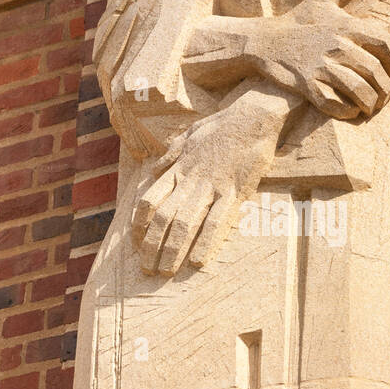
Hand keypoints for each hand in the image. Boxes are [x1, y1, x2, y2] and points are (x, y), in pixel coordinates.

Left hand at [131, 85, 294, 275]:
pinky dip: (206, 243)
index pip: (149, 199)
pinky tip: (197, 261)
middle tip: (147, 268)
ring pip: (186, 223)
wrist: (253, 117)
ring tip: (165, 272)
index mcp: (178, 168)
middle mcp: (190, 180)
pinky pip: (217, 222)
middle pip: (164, 217)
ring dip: (173, 250)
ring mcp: (212, 186)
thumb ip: (170, 154)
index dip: (140, 224)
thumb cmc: (222, 126)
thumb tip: (153, 170)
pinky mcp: (235, 192)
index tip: (136, 242)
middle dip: (152, 245)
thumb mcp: (188, 134)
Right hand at [185, 5, 389, 119]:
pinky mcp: (307, 84)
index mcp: (347, 25)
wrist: (264, 41)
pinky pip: (335, 104)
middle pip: (376, 73)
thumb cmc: (298, 20)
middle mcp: (338, 45)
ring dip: (370, 104)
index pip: (386, 46)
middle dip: (385, 91)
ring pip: (359, 91)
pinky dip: (348, 111)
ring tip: (370, 108)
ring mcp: (322, 65)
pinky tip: (351, 112)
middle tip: (383, 99)